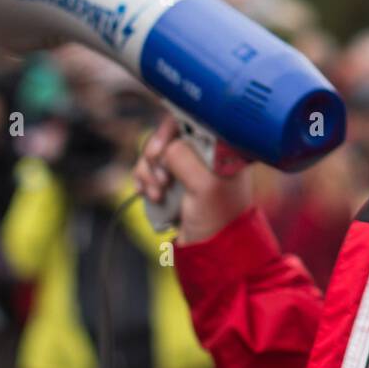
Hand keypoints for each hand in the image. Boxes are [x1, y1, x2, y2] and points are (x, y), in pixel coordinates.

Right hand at [132, 114, 254, 244]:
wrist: (212, 251)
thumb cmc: (218, 219)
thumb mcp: (205, 185)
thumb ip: (184, 157)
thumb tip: (165, 148)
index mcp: (224, 146)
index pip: (193, 117)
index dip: (170, 129)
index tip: (159, 150)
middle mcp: (207, 151)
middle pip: (169, 133)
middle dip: (157, 155)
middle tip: (161, 177)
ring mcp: (189, 166)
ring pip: (155, 152)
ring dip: (149, 171)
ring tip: (158, 194)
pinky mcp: (174, 181)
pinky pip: (149, 169)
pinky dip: (144, 180)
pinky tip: (150, 195)